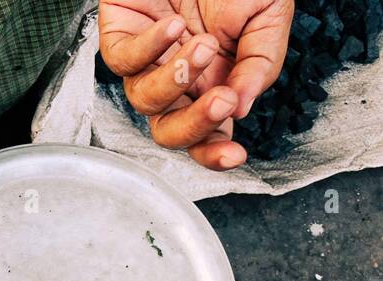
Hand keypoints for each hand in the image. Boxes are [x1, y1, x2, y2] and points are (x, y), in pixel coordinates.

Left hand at [98, 1, 293, 168]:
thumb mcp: (267, 17)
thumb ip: (260, 65)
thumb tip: (241, 109)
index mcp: (214, 81)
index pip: (208, 133)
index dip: (215, 153)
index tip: (236, 156)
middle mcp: (179, 80)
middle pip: (169, 132)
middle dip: (196, 124)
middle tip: (223, 97)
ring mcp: (148, 62)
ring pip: (145, 101)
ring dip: (176, 79)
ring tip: (202, 44)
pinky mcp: (120, 38)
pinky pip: (123, 62)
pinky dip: (149, 48)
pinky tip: (173, 26)